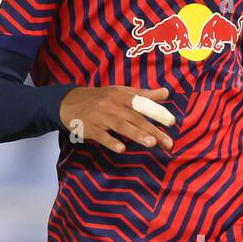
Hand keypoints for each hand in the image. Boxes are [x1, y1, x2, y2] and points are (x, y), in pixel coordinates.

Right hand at [58, 85, 174, 152]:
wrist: (70, 102)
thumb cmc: (102, 98)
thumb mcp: (121, 92)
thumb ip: (144, 94)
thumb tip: (166, 92)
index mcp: (121, 95)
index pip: (142, 104)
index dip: (157, 112)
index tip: (172, 122)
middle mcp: (112, 105)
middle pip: (135, 117)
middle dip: (152, 129)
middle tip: (168, 142)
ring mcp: (100, 117)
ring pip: (120, 126)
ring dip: (136, 134)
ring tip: (151, 143)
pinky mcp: (90, 128)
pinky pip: (102, 136)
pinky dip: (111, 142)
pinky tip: (121, 149)